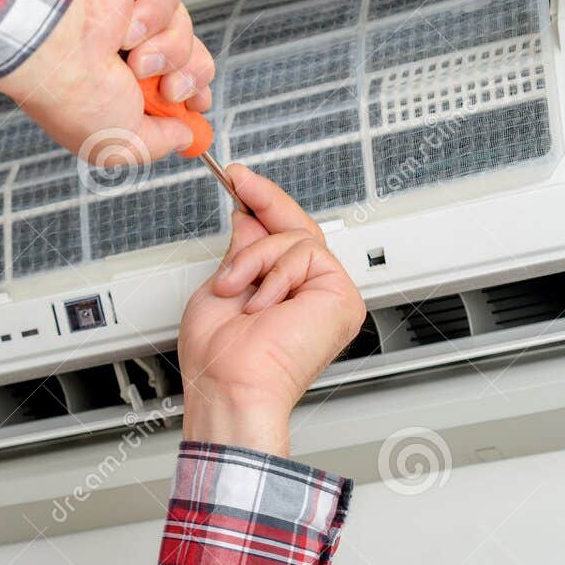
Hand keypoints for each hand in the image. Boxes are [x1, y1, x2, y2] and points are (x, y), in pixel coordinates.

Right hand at [0, 0, 214, 162]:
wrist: (56, 40)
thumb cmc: (73, 91)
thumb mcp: (121, 145)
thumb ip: (158, 144)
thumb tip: (183, 134)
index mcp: (114, 87)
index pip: (167, 90)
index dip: (190, 98)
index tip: (198, 108)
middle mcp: (123, 51)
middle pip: (187, 60)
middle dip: (189, 78)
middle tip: (169, 90)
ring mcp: (127, 12)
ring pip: (183, 31)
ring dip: (168, 52)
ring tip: (137, 61)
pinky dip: (154, 14)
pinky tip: (125, 25)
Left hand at [177, 166, 366, 456]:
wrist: (232, 385)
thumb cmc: (221, 358)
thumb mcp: (223, 287)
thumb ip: (243, 253)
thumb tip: (248, 218)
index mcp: (284, 295)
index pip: (284, 239)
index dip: (264, 205)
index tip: (238, 180)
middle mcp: (311, 294)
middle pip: (300, 228)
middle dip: (265, 201)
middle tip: (239, 179)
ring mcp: (330, 294)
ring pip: (296, 237)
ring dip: (254, 259)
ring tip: (236, 290)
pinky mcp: (343, 296)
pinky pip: (307, 252)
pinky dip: (274, 274)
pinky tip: (262, 304)